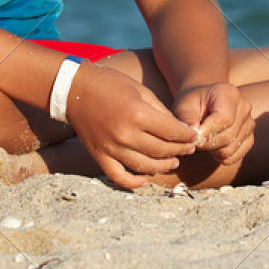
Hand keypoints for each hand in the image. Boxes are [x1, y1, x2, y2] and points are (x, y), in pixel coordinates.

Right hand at [63, 63, 194, 188]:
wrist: (75, 90)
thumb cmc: (111, 85)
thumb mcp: (141, 91)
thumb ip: (161, 112)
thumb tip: (179, 129)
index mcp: (138, 114)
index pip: (171, 132)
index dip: (187, 136)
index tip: (194, 136)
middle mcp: (125, 134)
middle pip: (161, 151)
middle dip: (179, 151)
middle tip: (189, 149)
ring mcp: (111, 148)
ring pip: (144, 166)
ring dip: (162, 167)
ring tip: (173, 162)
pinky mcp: (99, 156)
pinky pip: (118, 176)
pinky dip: (133, 183)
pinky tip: (145, 180)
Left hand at [173, 82, 254, 166]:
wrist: (204, 102)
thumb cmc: (192, 103)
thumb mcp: (184, 105)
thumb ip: (187, 119)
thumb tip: (196, 136)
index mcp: (230, 94)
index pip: (224, 120)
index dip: (208, 133)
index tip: (193, 140)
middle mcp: (244, 107)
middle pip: (228, 136)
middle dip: (207, 144)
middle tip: (194, 142)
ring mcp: (250, 123)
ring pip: (231, 149)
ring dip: (213, 152)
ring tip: (203, 141)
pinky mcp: (250, 137)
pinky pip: (236, 156)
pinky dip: (222, 157)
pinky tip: (213, 147)